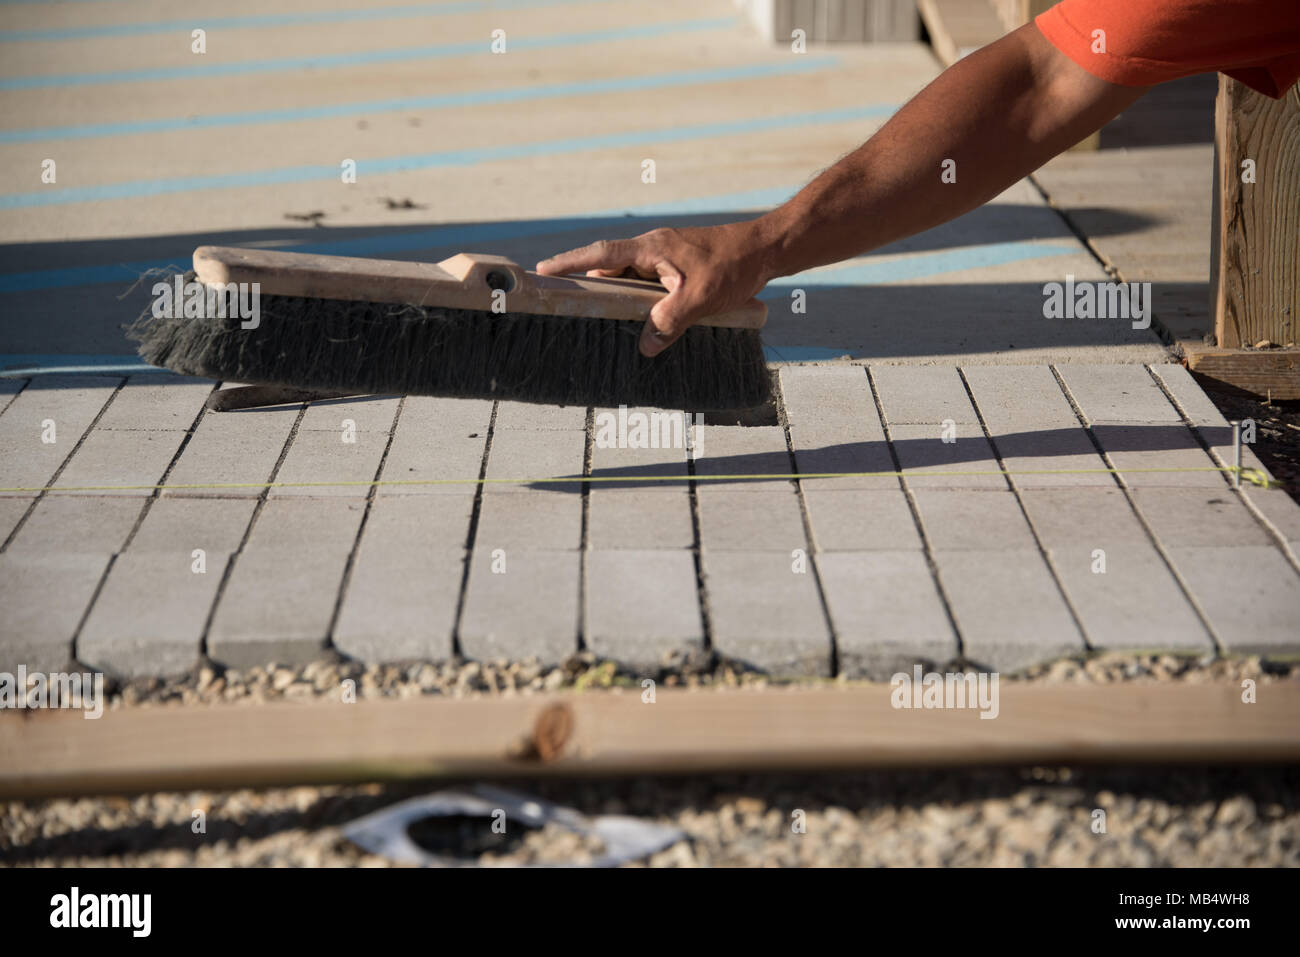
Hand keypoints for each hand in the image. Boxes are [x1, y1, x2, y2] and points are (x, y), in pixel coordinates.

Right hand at [536, 221, 776, 356]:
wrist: (766, 250)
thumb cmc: (734, 266)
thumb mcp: (700, 298)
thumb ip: (669, 322)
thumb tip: (645, 347)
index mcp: (653, 247)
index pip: (602, 253)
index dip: (570, 262)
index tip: (543, 271)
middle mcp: (655, 248)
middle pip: (610, 264)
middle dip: (587, 282)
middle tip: (564, 302)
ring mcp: (667, 256)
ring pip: (629, 275)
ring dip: (615, 293)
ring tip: (596, 316)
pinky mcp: (679, 265)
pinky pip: (647, 281)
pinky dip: (637, 297)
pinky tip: (639, 318)